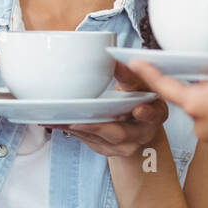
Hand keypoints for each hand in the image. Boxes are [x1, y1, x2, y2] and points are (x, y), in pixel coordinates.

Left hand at [44, 61, 168, 156]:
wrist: (138, 125)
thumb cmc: (140, 98)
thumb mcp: (140, 84)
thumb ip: (129, 75)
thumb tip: (113, 59)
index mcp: (155, 114)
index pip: (153, 114)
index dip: (146, 113)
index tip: (138, 110)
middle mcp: (140, 134)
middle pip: (119, 134)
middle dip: (97, 128)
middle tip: (76, 122)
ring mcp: (122, 146)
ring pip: (97, 139)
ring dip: (76, 129)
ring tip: (56, 119)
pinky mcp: (104, 148)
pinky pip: (86, 140)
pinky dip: (69, 130)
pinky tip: (52, 121)